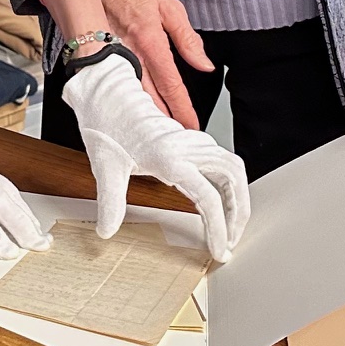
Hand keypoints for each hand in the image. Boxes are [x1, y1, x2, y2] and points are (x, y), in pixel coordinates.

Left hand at [62, 54, 248, 262]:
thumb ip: (110, 202)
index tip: (219, 250)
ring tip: (230, 226)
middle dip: (239, 214)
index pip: (208, 199)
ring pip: (233, 169)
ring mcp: (194, 142)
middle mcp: (188, 148)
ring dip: (239, 198)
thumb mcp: (104, 166)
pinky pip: (223, 162)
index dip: (218, 229)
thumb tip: (106, 231)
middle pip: (234, 180)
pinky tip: (220, 202)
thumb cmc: (106, 124)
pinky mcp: (193, 141)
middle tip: (231, 241)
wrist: (107, 94)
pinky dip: (231, 184)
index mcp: (170, 157)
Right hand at [96, 0, 211, 128]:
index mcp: (151, 42)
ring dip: (145, 116)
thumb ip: (188, 39)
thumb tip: (204, 64)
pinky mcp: (104, 58)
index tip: (191, 125)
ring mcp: (115, 58)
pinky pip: (117, 85)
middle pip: (149, 96)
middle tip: (176, 139)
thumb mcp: (170, 8)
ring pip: (132, 95)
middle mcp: (131, 54)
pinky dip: (127, 102)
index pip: (171, 83)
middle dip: (164, 120)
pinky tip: (134, 114)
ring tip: (158, 134)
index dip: (182, 107)